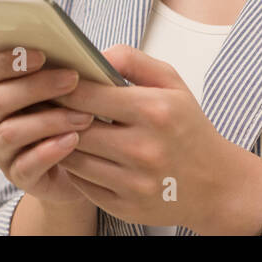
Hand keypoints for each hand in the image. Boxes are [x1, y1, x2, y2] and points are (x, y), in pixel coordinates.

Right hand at [0, 47, 94, 206]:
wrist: (82, 163)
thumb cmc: (72, 113)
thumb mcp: (69, 88)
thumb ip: (70, 69)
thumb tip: (91, 53)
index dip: (7, 61)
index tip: (42, 55)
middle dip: (37, 86)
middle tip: (73, 79)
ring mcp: (0, 150)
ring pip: (10, 132)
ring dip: (49, 121)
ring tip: (84, 116)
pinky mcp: (17, 177)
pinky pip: (26, 165)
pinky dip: (50, 151)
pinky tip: (73, 141)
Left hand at [49, 44, 261, 232]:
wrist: (217, 185)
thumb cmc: (188, 128)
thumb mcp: (171, 83)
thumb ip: (131, 60)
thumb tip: (92, 54)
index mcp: (154, 110)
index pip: (87, 94)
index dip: (62, 87)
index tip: (52, 82)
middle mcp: (144, 149)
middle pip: (75, 128)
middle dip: (56, 115)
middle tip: (44, 105)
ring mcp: (135, 183)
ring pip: (74, 159)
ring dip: (62, 143)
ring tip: (58, 129)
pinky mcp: (126, 207)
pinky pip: (82, 185)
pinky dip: (76, 170)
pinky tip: (78, 156)